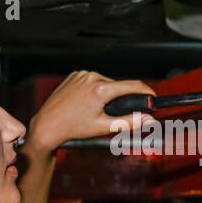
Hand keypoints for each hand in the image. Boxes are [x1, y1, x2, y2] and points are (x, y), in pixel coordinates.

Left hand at [26, 71, 155, 152]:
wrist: (48, 125)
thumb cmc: (72, 128)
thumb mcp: (103, 127)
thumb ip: (128, 122)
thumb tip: (147, 119)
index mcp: (100, 89)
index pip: (131, 85)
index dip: (146, 91)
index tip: (152, 97)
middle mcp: (91, 77)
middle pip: (118, 85)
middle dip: (122, 97)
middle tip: (119, 112)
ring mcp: (82, 74)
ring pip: (105, 82)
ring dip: (108, 93)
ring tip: (98, 109)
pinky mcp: (75, 75)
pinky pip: (93, 80)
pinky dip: (95, 89)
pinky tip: (88, 102)